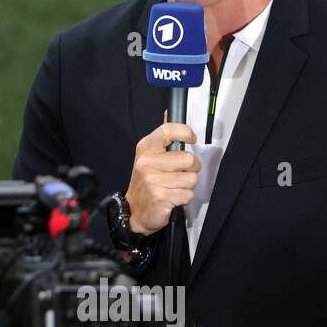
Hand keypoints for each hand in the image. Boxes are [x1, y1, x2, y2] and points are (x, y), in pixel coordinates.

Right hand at [124, 118, 200, 235]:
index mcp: (146, 148)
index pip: (168, 130)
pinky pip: (188, 194)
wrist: (134, 210)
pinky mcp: (160, 196)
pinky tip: (172, 197)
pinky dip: (184, 198)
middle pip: (188, 159)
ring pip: (191, 178)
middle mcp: (147, 162)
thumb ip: (164, 141)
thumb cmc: (147, 181)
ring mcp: (153, 180)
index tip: (191, 139)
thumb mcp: (150, 157)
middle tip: (180, 173)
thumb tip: (173, 116)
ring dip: (187, 185)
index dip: (185, 133)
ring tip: (174, 186)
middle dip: (191, 168)